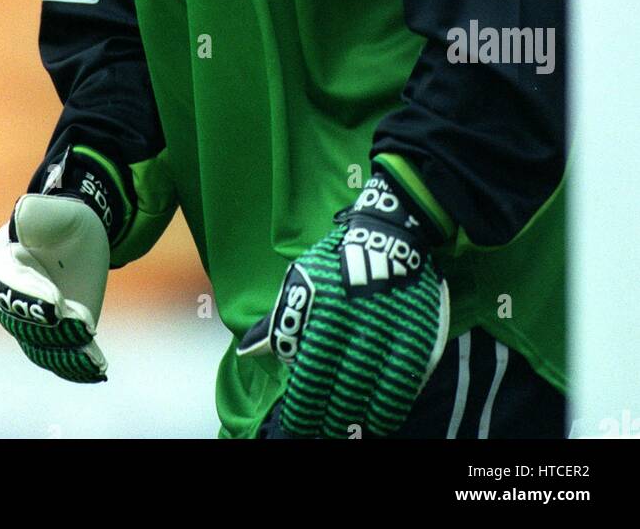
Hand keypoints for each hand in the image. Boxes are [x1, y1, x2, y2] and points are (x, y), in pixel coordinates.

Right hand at [0, 191, 110, 381]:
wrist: (80, 238)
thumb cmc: (65, 221)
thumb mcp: (58, 211)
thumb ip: (38, 214)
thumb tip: (20, 217)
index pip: (8, 284)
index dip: (30, 296)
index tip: (57, 304)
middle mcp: (6, 297)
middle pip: (22, 320)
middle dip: (51, 329)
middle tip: (81, 327)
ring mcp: (27, 322)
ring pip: (39, 344)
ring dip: (63, 352)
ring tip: (90, 354)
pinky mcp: (50, 337)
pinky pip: (57, 357)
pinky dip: (74, 366)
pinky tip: (95, 367)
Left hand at [237, 172, 449, 436]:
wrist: (390, 233)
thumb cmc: (337, 262)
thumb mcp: (301, 280)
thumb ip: (281, 319)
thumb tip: (250, 351)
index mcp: (321, 314)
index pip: (309, 378)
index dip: (304, 409)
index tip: (300, 423)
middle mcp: (354, 327)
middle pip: (339, 392)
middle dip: (330, 419)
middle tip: (325, 431)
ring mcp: (387, 333)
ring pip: (370, 393)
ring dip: (358, 421)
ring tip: (349, 432)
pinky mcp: (415, 335)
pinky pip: (402, 384)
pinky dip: (390, 409)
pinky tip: (381, 420)